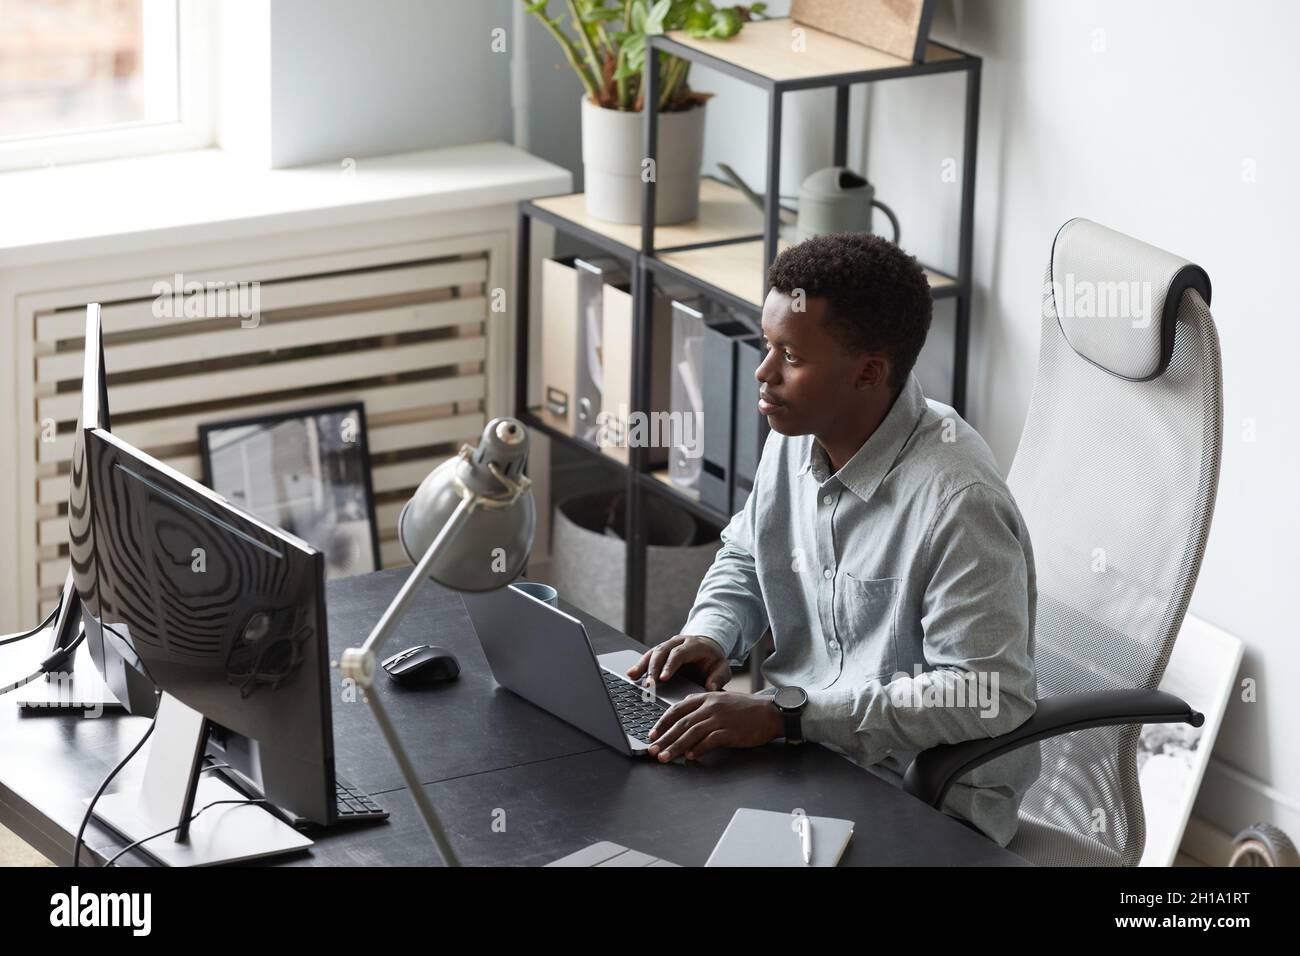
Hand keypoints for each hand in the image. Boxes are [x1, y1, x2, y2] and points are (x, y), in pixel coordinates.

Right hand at [626, 634, 730, 690]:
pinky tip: (631, 674)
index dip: (669, 666)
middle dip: (653, 668)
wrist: (709, 648)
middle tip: (648, 684)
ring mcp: (668, 645)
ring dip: (643, 665)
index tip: (662, 679)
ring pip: (653, 652)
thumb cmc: (714, 661)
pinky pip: (648, 656)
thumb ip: (719, 677)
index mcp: (694, 645)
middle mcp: (679, 642)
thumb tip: (710, 687)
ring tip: (634, 677)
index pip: (679, 654)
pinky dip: (640, 665)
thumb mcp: (723, 668)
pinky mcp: (661, 651)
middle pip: (662, 651)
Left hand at [647, 691, 782, 761]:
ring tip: (665, 757)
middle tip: (652, 750)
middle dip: (664, 738)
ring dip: (676, 747)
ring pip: (692, 734)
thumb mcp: (721, 700)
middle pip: (681, 724)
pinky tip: (690, 757)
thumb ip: (701, 705)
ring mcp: (720, 719)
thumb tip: (682, 714)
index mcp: (706, 698)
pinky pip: (710, 742)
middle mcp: (711, 706)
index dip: (663, 723)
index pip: (677, 709)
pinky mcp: (730, 732)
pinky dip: (698, 750)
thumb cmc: (746, 709)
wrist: (770, 713)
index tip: (652, 734)